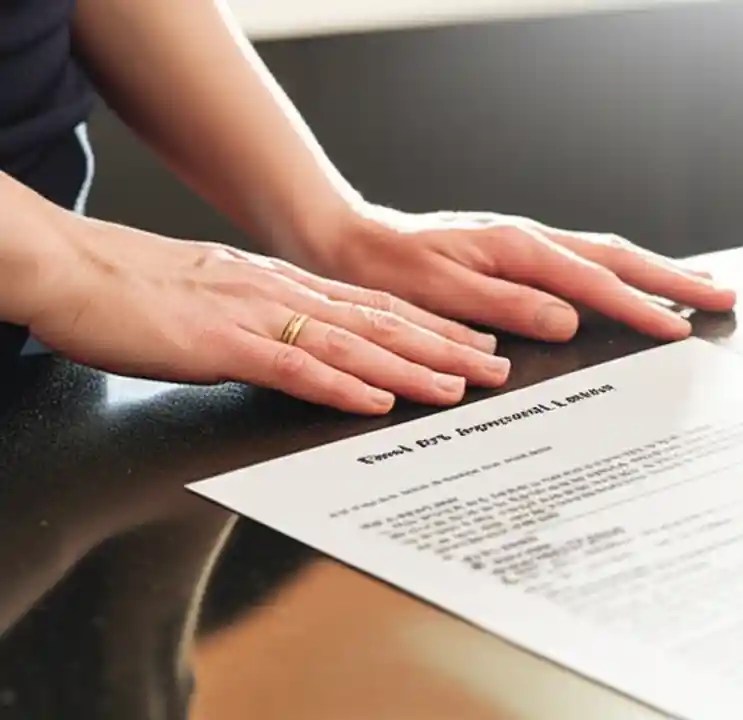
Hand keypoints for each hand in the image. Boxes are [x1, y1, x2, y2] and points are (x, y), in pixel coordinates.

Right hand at [28, 216, 510, 414]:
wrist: (75, 270)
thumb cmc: (140, 290)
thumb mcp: (223, 297)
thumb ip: (270, 319)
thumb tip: (307, 343)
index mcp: (285, 286)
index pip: (377, 307)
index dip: (433, 326)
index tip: (477, 341)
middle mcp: (284, 295)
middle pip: (383, 323)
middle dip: (446, 347)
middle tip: (498, 367)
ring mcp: (256, 317)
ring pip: (354, 344)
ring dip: (413, 367)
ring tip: (461, 387)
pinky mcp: (222, 343)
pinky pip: (293, 367)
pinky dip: (341, 385)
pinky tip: (378, 400)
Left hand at [297, 207, 737, 342]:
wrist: (350, 242)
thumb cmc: (387, 271)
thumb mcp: (440, 293)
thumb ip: (507, 306)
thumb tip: (571, 321)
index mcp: (518, 249)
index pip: (595, 283)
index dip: (641, 308)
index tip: (682, 329)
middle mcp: (531, 241)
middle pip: (619, 260)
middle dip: (675, 280)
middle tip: (725, 297)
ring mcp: (529, 246)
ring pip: (609, 257)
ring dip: (658, 273)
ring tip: (702, 287)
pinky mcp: (521, 256)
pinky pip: (588, 263)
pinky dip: (624, 273)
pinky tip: (637, 285)